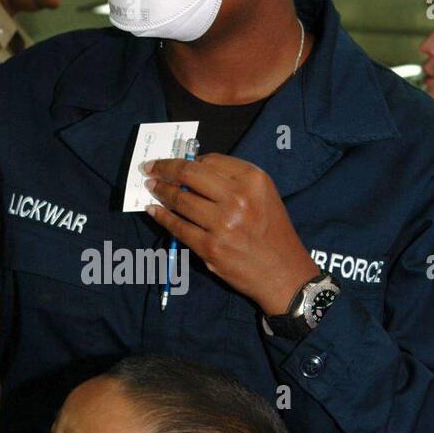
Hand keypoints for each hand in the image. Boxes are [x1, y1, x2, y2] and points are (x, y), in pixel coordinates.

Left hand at [144, 153, 319, 314]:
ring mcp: (223, 223)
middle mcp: (238, 197)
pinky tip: (154, 211)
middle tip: (149, 169)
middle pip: (189, 174)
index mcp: (253, 180)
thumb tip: (193, 172)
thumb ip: (233, 180)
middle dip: (164, 168)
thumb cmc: (273, 232)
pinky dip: (161, 217)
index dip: (184, 159)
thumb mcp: (263, 195)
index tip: (171, 162)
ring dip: (160, 191)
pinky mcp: (211, 247)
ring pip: (180, 200)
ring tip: (152, 188)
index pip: (209, 160)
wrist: (284, 273)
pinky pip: (177, 227)